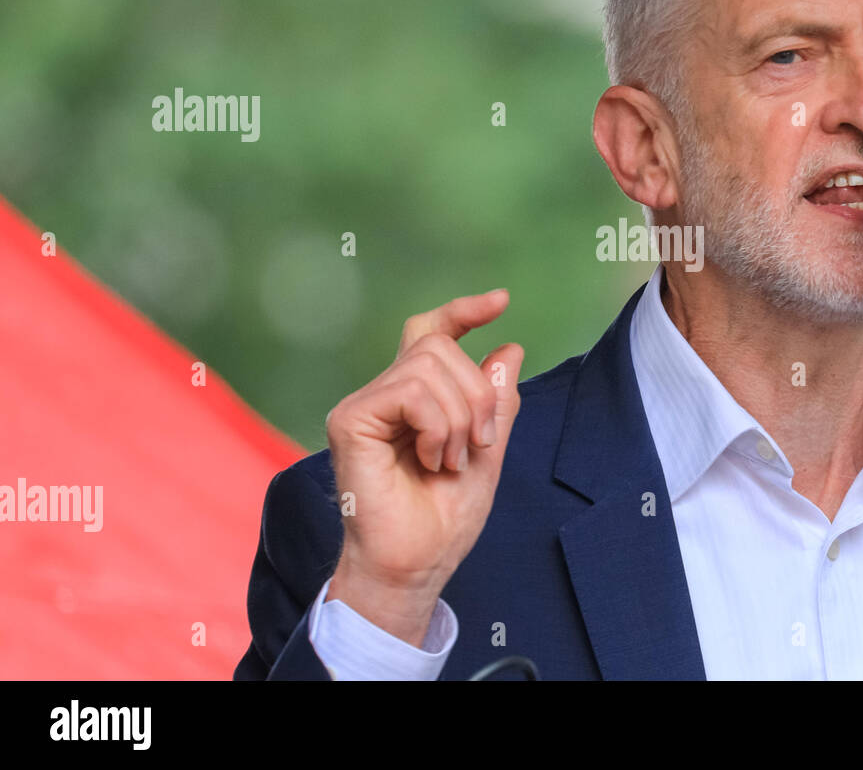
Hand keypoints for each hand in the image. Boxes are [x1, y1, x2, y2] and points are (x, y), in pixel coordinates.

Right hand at [324, 289, 523, 644]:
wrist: (415, 566)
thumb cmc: (443, 521)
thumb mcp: (488, 453)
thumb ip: (497, 402)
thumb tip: (508, 347)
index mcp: (415, 399)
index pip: (433, 332)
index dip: (464, 311)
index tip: (501, 301)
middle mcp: (384, 394)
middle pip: (439, 344)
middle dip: (478, 392)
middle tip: (480, 446)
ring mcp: (363, 405)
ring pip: (430, 364)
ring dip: (461, 416)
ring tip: (452, 461)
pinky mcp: (350, 420)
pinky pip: (411, 391)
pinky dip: (438, 426)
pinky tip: (432, 460)